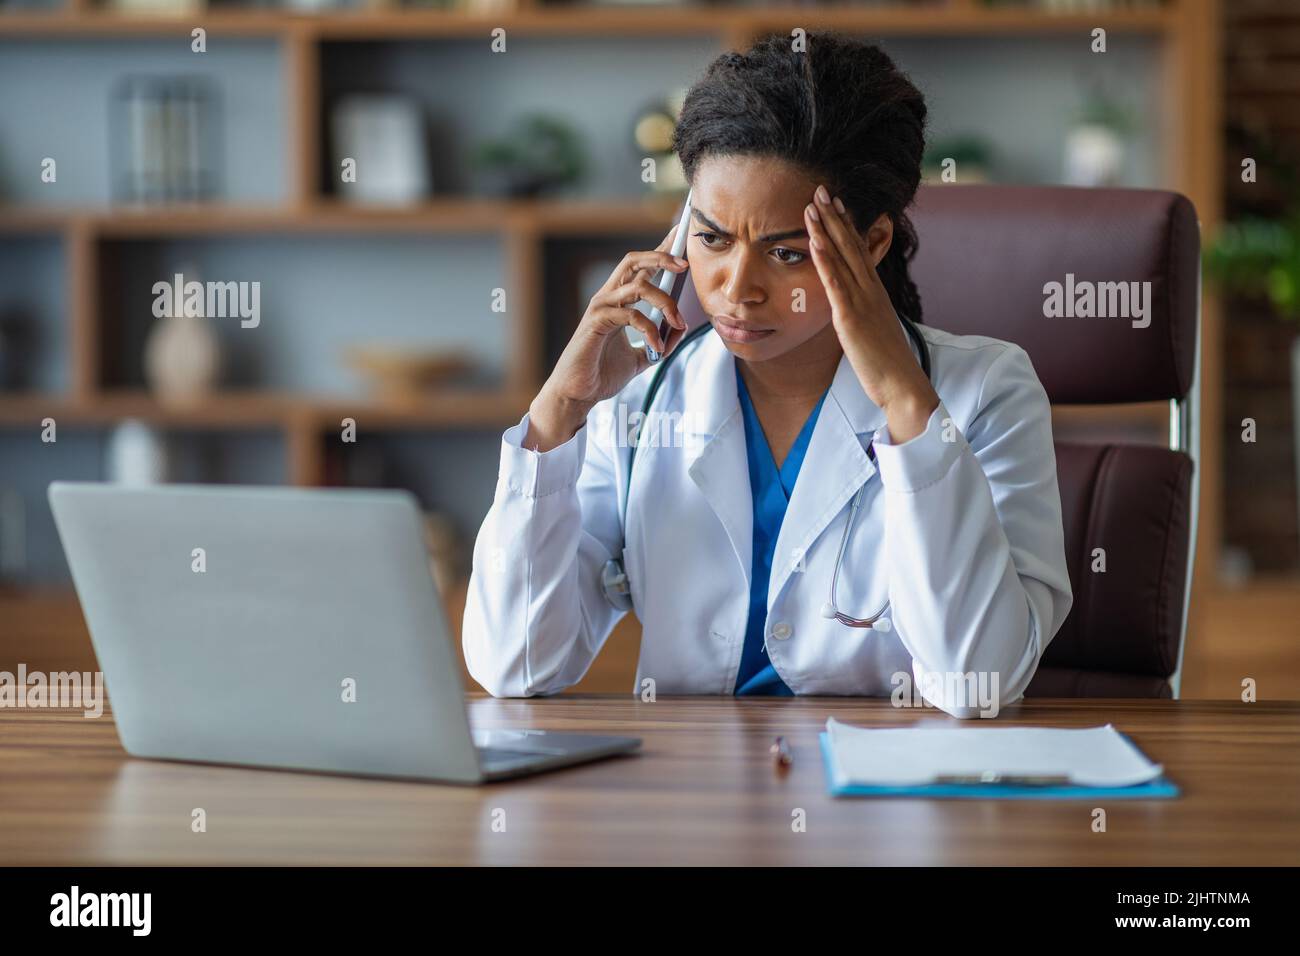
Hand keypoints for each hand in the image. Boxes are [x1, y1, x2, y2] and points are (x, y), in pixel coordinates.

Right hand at [526, 225, 689, 450]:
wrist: (578, 395)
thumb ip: (660, 342)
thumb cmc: (601, 374)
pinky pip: (630, 314)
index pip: (640, 267)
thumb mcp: (641, 358)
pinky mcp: (596, 323)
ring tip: (678, 323)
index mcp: (618, 301)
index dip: (660, 250)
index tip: (680, 236)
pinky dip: (649, 329)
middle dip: (662, 257)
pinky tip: (656, 347)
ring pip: (637, 285)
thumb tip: (680, 329)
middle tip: (685, 265)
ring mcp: (600, 308)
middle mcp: (608, 298)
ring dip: (665, 301)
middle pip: (634, 261)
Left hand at [804, 184, 938, 440]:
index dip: (846, 225)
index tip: (835, 202)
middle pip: (851, 246)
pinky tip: (815, 242)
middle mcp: (871, 291)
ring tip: (813, 205)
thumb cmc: (888, 364)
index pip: (859, 251)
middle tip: (821, 189)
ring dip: (826, 230)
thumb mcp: (874, 331)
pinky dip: (826, 261)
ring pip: (843, 258)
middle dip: (835, 216)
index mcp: (875, 293)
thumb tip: (853, 308)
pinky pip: (837, 285)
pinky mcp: (852, 318)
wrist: (903, 386)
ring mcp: (862, 302)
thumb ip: (864, 314)